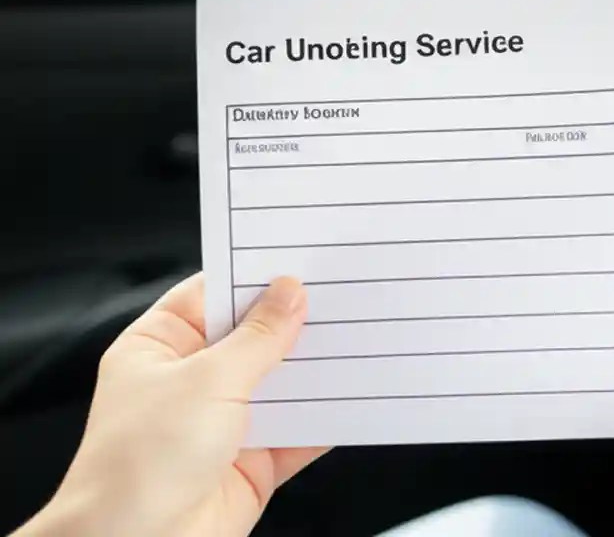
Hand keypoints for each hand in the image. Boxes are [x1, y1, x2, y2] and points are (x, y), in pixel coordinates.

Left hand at [16, 274, 328, 536]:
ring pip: (283, 382)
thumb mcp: (207, 380)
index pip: (213, 295)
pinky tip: (359, 396)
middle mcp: (191, 381)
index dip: (255, 277)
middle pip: (254, 337)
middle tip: (342, 297)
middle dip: (297, 323)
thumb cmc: (139, 464)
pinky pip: (301, 429)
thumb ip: (259, 337)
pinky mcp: (254, 459)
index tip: (301, 260)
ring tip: (362, 339)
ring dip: (318, 369)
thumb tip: (290, 294)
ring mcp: (224, 421)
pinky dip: (329, 416)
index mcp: (161, 347)